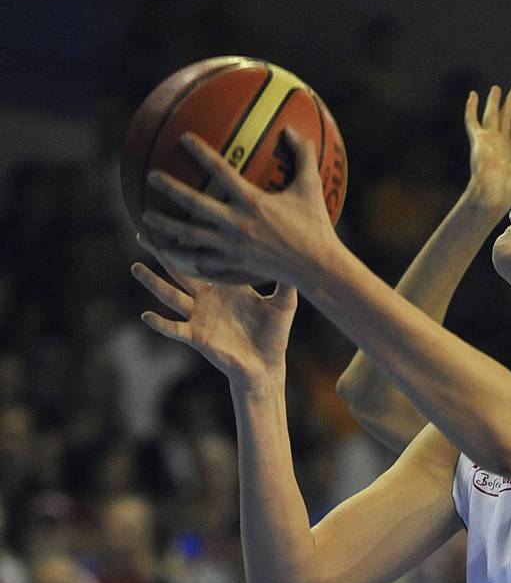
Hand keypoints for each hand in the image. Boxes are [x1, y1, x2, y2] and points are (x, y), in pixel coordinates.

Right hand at [131, 235, 296, 388]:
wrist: (268, 365)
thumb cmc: (274, 334)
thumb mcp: (284, 302)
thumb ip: (287, 279)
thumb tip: (302, 252)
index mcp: (226, 286)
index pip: (205, 258)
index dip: (191, 241)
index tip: (178, 217)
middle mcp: (208, 298)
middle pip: (179, 271)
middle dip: (161, 253)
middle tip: (142, 234)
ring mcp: (199, 317)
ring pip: (170, 295)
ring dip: (153, 283)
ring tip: (136, 268)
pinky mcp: (198, 337)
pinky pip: (174, 329)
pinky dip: (160, 323)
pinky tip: (146, 315)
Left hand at [142, 127, 337, 285]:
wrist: (316, 267)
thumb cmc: (316, 226)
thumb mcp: (311, 188)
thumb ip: (302, 157)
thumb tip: (291, 128)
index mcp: (253, 202)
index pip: (220, 172)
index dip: (201, 153)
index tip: (183, 139)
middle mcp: (236, 224)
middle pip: (194, 205)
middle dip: (170, 189)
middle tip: (151, 177)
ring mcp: (232, 248)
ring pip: (190, 237)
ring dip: (166, 226)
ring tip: (147, 217)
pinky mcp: (233, 266)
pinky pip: (203, 262)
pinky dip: (185, 257)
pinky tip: (172, 251)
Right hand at [465, 81, 510, 208]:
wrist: (496, 190)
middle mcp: (501, 142)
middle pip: (507, 116)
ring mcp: (488, 140)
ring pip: (492, 115)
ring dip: (494, 101)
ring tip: (497, 88)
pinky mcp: (477, 140)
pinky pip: (472, 121)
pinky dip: (471, 108)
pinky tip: (473, 95)